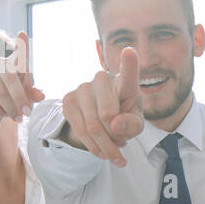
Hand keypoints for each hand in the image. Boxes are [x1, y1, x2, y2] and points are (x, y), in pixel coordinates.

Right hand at [0, 31, 42, 121]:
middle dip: (20, 97)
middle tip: (28, 113)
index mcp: (17, 64)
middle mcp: (1, 63)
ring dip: (10, 107)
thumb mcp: (28, 96)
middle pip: (10, 77)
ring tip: (19, 118)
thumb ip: (34, 94)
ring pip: (0, 92)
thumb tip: (41, 95)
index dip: (21, 44)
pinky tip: (4, 115)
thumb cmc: (16, 97)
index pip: (20, 53)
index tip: (22, 33)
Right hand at [60, 47, 144, 166]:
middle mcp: (102, 79)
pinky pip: (79, 130)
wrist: (103, 119)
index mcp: (125, 82)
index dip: (129, 63)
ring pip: (92, 126)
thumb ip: (132, 125)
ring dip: (105, 146)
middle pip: (107, 116)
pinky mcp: (68, 100)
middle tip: (123, 146)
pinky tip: (100, 149)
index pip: (128, 71)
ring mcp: (82, 87)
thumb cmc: (125, 116)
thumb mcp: (136, 124)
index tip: (130, 52)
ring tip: (114, 151)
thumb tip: (115, 125)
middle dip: (115, 138)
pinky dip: (92, 146)